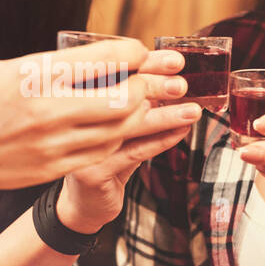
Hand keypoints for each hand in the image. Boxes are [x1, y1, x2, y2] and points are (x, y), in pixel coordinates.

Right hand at [0, 38, 168, 200]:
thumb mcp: (8, 69)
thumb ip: (53, 66)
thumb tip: (97, 60)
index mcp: (37, 75)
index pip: (105, 60)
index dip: (137, 54)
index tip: (151, 52)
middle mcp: (49, 109)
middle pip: (123, 97)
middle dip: (156, 86)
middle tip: (178, 78)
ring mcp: (53, 143)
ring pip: (120, 128)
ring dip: (151, 116)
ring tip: (176, 105)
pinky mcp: (54, 167)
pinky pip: (103, 152)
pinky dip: (126, 139)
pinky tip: (140, 131)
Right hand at [57, 48, 199, 232]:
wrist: (82, 204)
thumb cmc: (104, 157)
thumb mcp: (116, 126)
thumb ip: (134, 105)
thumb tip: (172, 82)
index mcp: (75, 98)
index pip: (110, 72)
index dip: (143, 64)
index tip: (171, 61)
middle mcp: (71, 119)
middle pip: (119, 95)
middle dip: (156, 87)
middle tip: (183, 84)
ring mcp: (79, 146)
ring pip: (129, 124)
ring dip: (166, 116)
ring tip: (192, 111)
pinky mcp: (93, 170)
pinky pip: (134, 152)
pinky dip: (160, 141)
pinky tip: (179, 132)